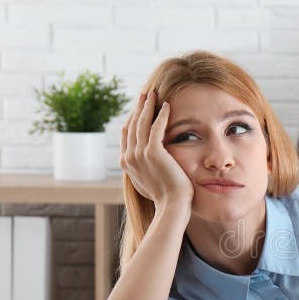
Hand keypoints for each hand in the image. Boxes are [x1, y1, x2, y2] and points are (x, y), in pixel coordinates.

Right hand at [120, 91, 193, 210]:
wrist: (172, 205)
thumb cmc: (165, 197)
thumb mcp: (148, 183)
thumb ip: (143, 170)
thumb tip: (145, 164)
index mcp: (126, 163)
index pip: (127, 134)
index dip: (133, 119)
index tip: (140, 108)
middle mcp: (129, 156)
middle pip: (132, 125)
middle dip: (138, 108)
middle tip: (144, 95)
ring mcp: (139, 154)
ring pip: (142, 123)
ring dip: (147, 106)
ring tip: (153, 94)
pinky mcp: (153, 152)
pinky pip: (156, 127)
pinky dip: (161, 114)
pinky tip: (166, 105)